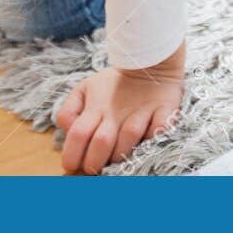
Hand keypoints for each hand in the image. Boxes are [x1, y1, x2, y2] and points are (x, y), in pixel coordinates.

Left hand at [55, 43, 184, 174]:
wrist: (149, 62)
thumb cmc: (113, 83)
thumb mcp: (84, 89)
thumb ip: (69, 111)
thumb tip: (68, 132)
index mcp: (96, 107)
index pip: (78, 134)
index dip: (72, 154)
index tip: (71, 166)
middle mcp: (117, 111)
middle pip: (102, 142)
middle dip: (95, 162)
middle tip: (93, 170)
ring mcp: (142, 111)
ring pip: (129, 137)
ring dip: (122, 152)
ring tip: (118, 159)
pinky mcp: (164, 109)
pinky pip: (160, 126)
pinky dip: (155, 134)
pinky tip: (149, 139)